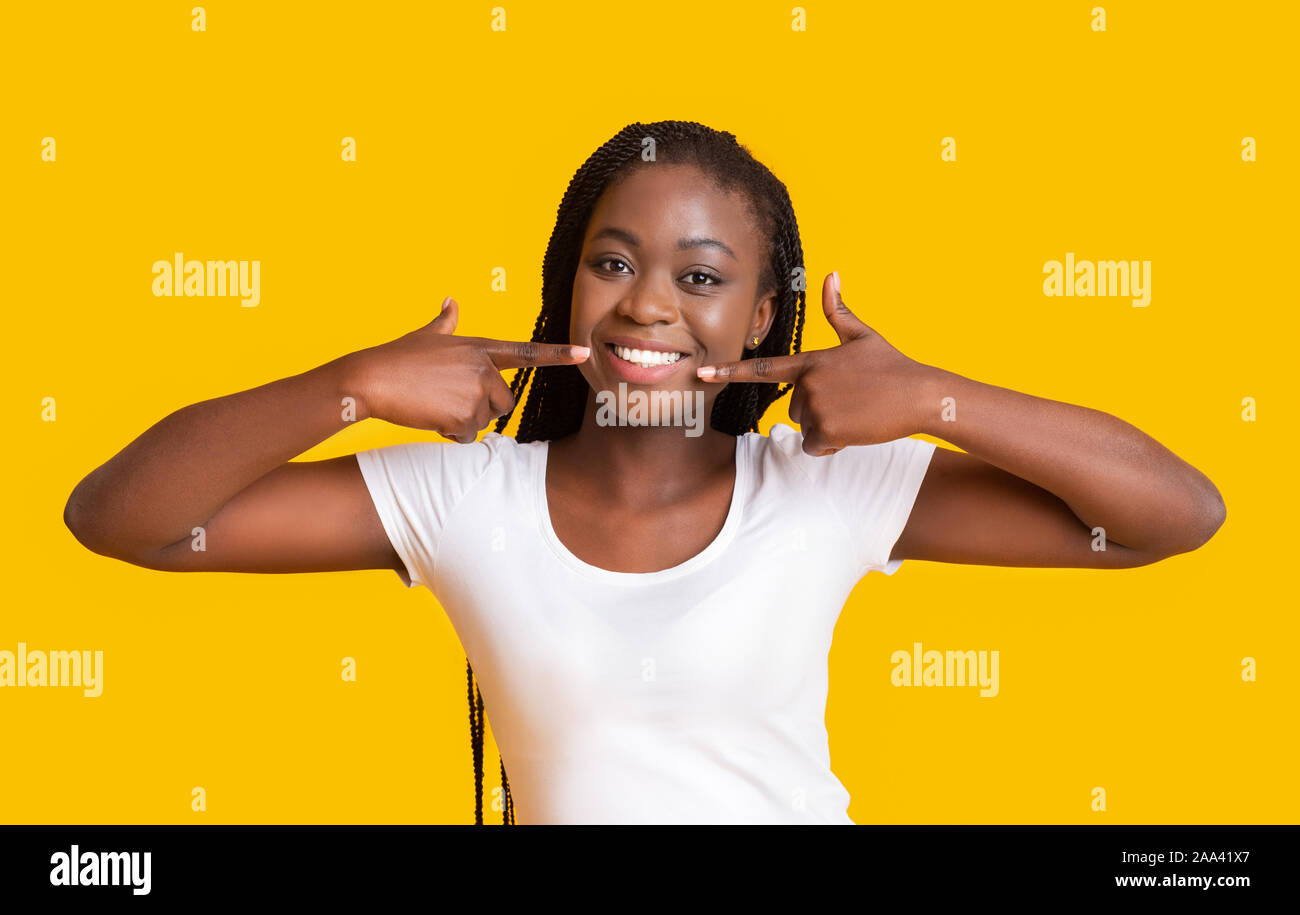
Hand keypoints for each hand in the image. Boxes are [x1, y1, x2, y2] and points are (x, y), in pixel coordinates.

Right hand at [348, 297, 589, 440]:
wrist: (371, 379)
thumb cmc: (396, 357)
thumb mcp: (427, 336)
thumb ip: (446, 322)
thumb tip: (451, 300)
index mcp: (480, 348)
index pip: (526, 352)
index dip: (557, 354)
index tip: (584, 353)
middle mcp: (484, 368)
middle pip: (504, 402)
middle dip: (481, 408)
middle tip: (447, 398)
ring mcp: (475, 392)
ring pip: (485, 421)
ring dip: (463, 421)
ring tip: (435, 404)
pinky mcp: (463, 415)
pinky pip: (468, 436)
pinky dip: (450, 433)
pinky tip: (430, 417)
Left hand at [696, 272, 932, 454]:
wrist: (921, 395)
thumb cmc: (892, 366)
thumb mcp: (863, 336)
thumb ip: (838, 311)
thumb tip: (831, 274)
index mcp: (812, 360)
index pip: (762, 368)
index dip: (729, 371)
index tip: (701, 373)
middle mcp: (808, 383)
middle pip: (794, 407)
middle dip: (818, 410)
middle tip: (851, 400)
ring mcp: (817, 408)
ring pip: (806, 428)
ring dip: (828, 427)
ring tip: (857, 412)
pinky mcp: (828, 431)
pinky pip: (816, 447)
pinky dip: (834, 445)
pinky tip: (856, 429)